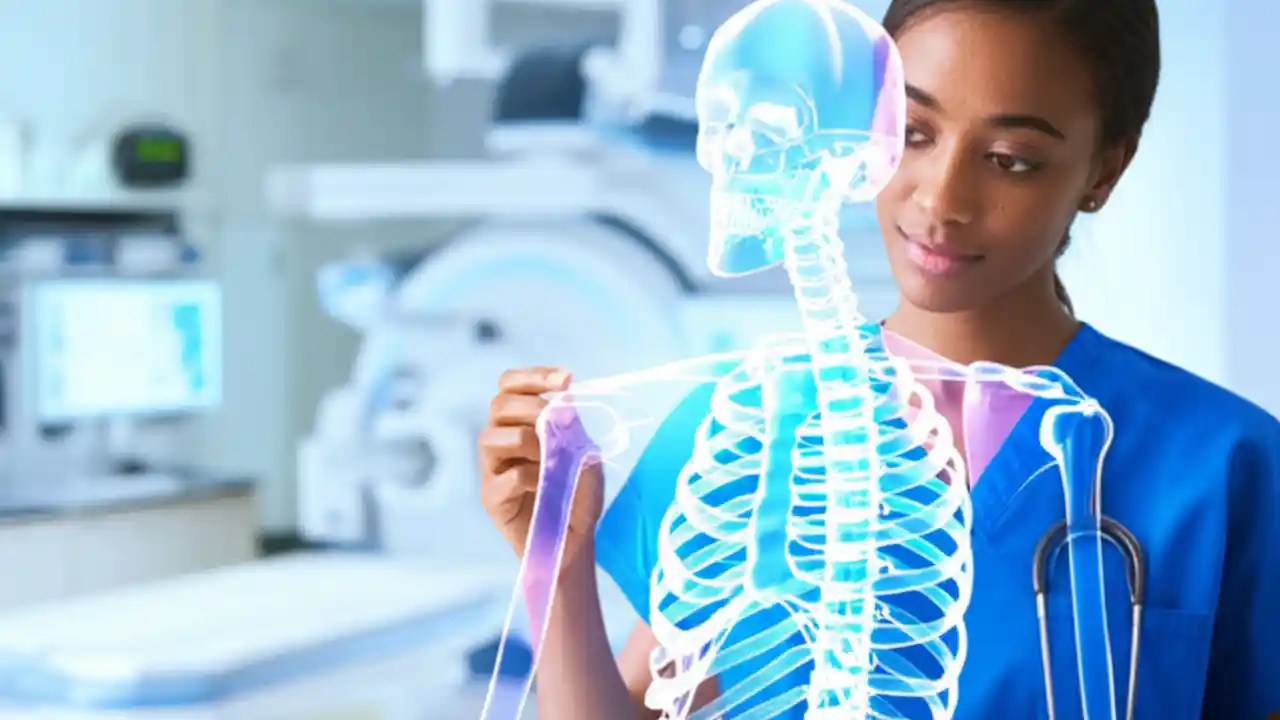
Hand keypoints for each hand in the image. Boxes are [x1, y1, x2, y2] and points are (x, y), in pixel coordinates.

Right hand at [479, 366, 604, 563]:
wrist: (574, 543)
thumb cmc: (576, 498)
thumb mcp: (584, 457)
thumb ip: (572, 429)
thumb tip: (564, 400)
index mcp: (519, 423)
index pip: (510, 385)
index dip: (533, 376)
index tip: (566, 379)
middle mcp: (500, 441)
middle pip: (498, 404)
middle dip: (532, 406)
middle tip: (556, 423)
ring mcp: (492, 470)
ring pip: (492, 436)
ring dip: (529, 440)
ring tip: (552, 458)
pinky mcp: (492, 498)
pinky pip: (507, 476)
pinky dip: (534, 475)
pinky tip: (548, 486)